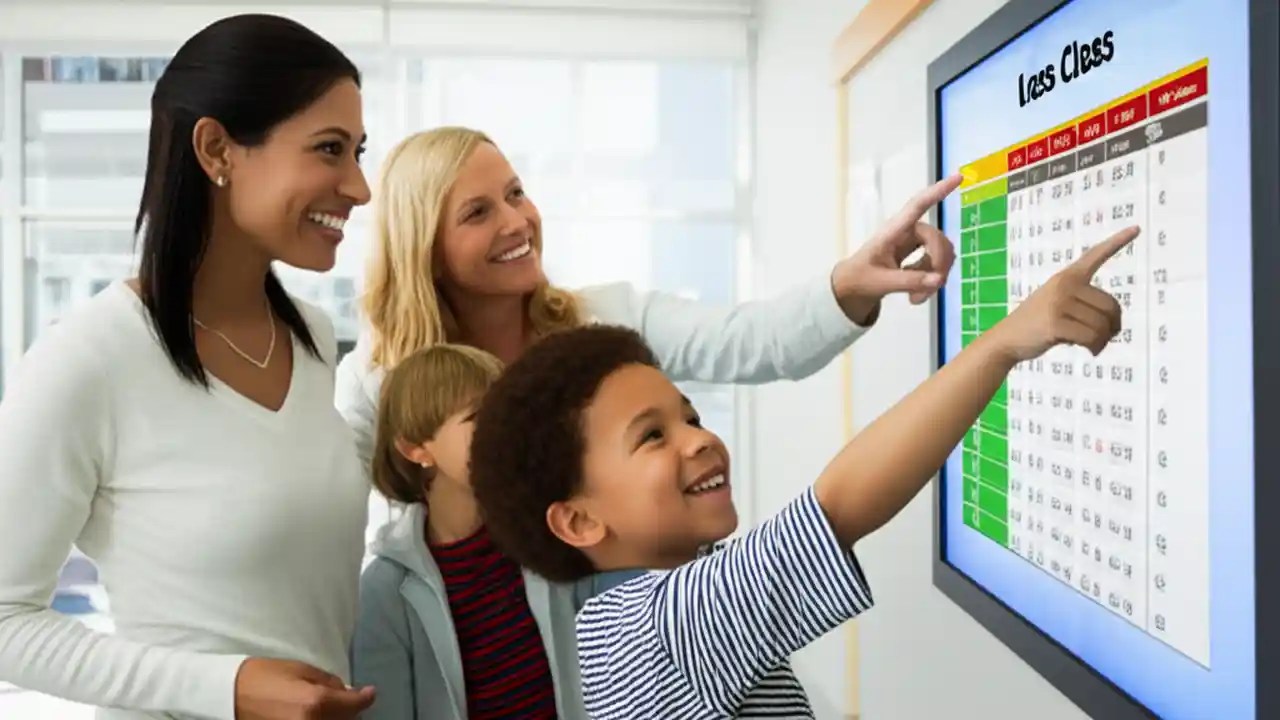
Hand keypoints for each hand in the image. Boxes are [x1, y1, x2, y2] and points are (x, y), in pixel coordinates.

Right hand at [235, 658, 375, 719]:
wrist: (229, 695)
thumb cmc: (264, 676)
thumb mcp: (300, 670)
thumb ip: (328, 682)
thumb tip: (348, 692)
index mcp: (316, 703)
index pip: (354, 705)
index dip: (365, 697)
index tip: (369, 693)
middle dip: (350, 710)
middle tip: (347, 700)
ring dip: (337, 718)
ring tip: (330, 708)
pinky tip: (317, 715)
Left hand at [831, 173, 962, 323]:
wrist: (853, 287)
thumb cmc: (861, 278)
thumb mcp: (881, 283)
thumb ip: (909, 281)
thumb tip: (938, 280)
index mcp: (893, 231)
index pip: (917, 206)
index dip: (938, 191)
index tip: (959, 176)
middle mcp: (907, 232)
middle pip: (938, 240)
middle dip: (939, 265)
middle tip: (927, 290)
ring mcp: (915, 242)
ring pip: (942, 253)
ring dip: (935, 277)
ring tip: (916, 297)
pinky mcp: (920, 254)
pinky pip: (938, 264)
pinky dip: (932, 281)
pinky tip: (916, 295)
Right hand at [987, 226, 1138, 362]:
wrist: (1006, 339)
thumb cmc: (1038, 323)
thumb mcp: (1057, 304)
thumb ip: (1083, 305)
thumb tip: (1114, 327)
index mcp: (1067, 276)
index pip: (1095, 255)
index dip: (1117, 242)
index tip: (1136, 228)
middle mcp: (1064, 285)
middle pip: (1111, 306)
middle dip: (1113, 326)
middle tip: (1107, 336)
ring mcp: (1059, 303)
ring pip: (1102, 325)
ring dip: (1104, 341)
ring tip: (1094, 346)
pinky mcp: (1055, 324)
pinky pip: (1091, 337)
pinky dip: (1096, 348)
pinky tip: (1091, 352)